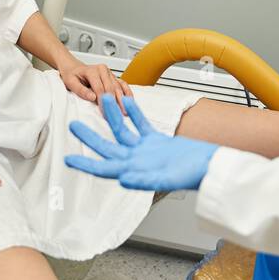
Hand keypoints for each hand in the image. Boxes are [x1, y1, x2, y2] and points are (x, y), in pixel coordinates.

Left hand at [59, 60, 132, 114]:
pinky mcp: (113, 77)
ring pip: (118, 88)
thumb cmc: (71, 75)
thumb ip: (81, 90)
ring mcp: (109, 73)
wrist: (73, 68)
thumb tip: (92, 97)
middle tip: (117, 116)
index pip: (100, 89)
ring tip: (125, 113)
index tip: (105, 114)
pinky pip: (123, 84)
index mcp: (93, 70)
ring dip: (122, 101)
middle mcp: (103, 70)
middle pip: (111, 89)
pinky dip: (127, 93)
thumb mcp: (70, 82)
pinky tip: (130, 102)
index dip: (103, 103)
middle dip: (114, 104)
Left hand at [65, 93, 218, 191]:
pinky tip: (126, 100)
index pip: (103, 168)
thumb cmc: (191, 177)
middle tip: (73, 124)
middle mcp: (136, 160)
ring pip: (122, 130)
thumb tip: (123, 179)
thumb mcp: (166, 179)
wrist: (210, 167)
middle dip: (89, 135)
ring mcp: (145, 150)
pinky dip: (134, 112)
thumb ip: (144, 180)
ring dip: (111, 115)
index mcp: (134, 171)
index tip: (68, 159)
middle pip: (107, 146)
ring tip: (101, 99)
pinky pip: (141, 124)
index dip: (85, 163)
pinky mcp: (157, 140)